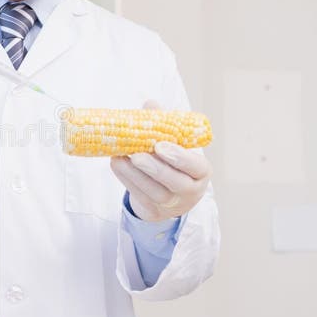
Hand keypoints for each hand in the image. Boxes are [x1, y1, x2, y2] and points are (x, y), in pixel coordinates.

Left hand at [110, 102, 211, 222]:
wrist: (168, 195)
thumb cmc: (172, 162)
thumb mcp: (173, 143)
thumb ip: (164, 124)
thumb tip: (151, 104)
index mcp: (201, 172)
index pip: (196, 166)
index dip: (179, 157)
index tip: (160, 145)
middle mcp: (191, 191)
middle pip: (175, 182)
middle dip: (155, 168)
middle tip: (137, 154)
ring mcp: (172, 204)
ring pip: (154, 192)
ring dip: (135, 174)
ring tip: (120, 157)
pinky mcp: (153, 211)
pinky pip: (140, 196)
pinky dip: (126, 180)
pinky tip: (117, 164)